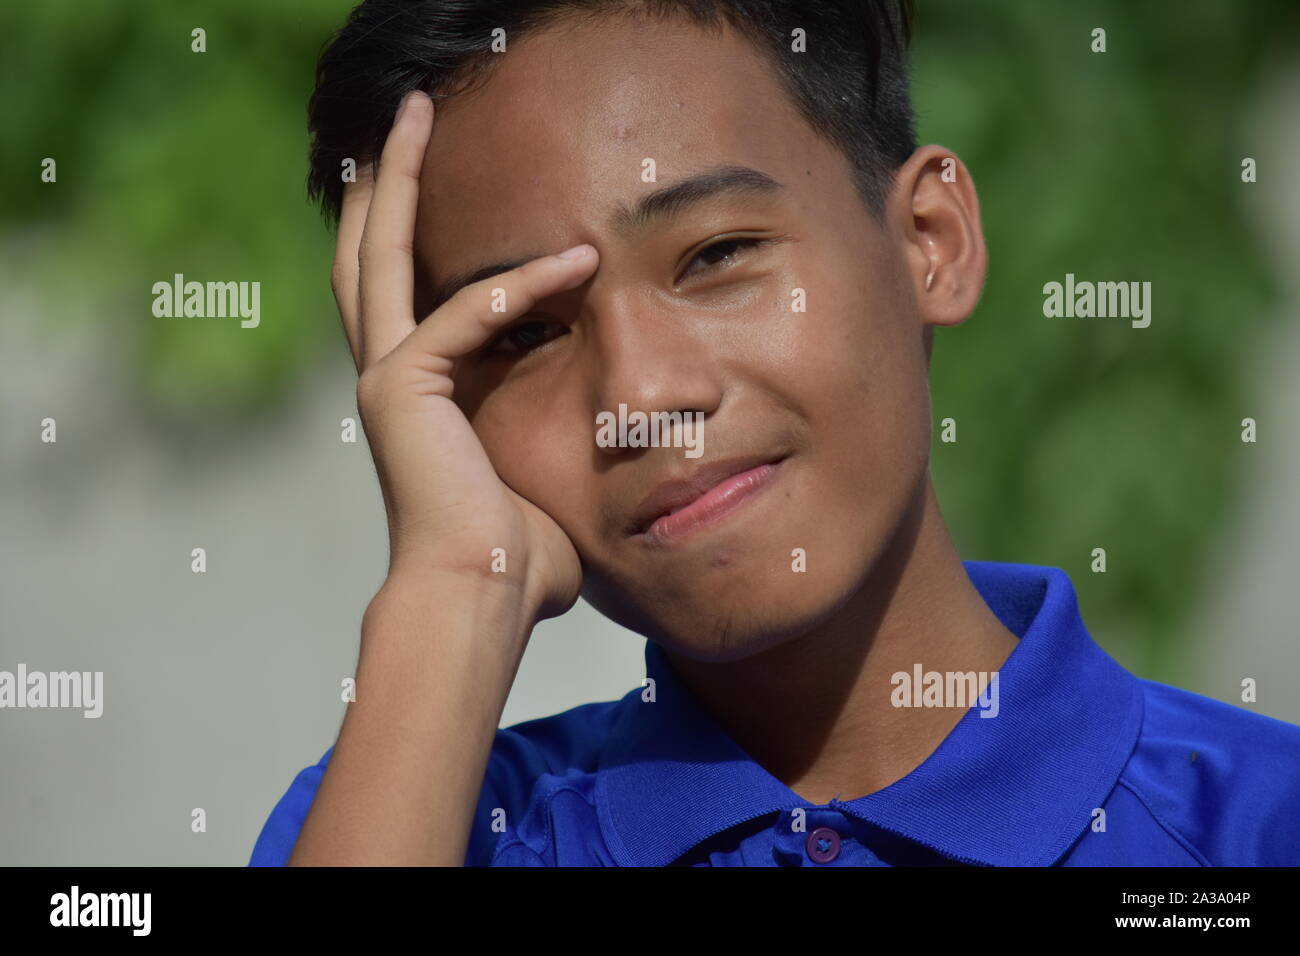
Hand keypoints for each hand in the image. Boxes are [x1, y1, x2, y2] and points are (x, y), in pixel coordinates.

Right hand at [331, 90, 597, 619]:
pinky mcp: (406, 388)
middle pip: (370, 251)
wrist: (480, 600)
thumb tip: (609, 450)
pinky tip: (576, 260)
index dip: (409, 229)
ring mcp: (388, 378)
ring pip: (384, 253)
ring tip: (420, 112)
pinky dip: (521, 283)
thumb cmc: (516, 559)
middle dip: (387, 178)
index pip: (404, 290)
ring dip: (406, 179)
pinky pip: (466, 312)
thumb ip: (552, 440)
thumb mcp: (537, 474)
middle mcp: (388, 375)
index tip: (430, 178)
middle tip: (404, 114)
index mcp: (415, 392)